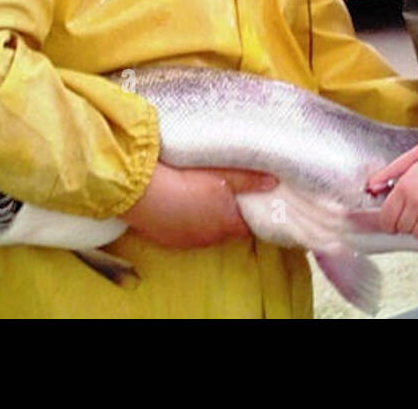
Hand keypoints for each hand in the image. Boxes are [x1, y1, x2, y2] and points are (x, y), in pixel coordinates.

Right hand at [121, 163, 276, 248]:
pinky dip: (182, 221)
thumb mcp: (223, 176)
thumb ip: (250, 180)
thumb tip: (274, 182)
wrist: (143, 192)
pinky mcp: (164, 240)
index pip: (247, 227)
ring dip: (203, 219)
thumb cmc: (186, 182)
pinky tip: (177, 205)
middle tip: (225, 194)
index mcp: (226, 225)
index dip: (250, 214)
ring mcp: (184, 242)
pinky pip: (180, 233)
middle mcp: (208, 239)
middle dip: (227, 215)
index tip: (250, 202)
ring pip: (201, 231)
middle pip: (225, 229)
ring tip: (198, 197)